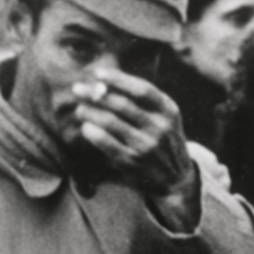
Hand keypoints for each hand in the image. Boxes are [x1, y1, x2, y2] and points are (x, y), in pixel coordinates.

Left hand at [71, 68, 200, 229]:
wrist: (176, 179)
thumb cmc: (163, 140)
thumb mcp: (165, 118)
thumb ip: (143, 101)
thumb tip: (103, 84)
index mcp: (168, 110)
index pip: (141, 89)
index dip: (118, 79)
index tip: (98, 74)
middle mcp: (159, 127)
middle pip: (122, 104)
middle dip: (96, 94)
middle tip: (78, 89)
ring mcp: (146, 145)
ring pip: (111, 122)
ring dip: (91, 112)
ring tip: (80, 109)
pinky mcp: (133, 162)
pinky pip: (107, 143)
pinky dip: (93, 133)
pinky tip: (86, 128)